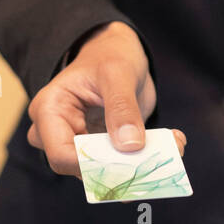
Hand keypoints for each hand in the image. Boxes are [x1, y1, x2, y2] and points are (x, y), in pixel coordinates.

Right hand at [26, 21, 186, 177]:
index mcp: (50, 111)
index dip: (91, 164)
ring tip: (173, 146)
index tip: (128, 160)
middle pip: (81, 168)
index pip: (61, 155)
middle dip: (120, 168)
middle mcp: (58, 132)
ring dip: (139, 164)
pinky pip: (120, 163)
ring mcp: (79, 142)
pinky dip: (146, 156)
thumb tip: (131, 146)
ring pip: (103, 170)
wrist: (116, 53)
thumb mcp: (116, 73)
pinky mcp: (100, 148)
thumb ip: (122, 107)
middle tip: (155, 160)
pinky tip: (172, 142)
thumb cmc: (108, 55)